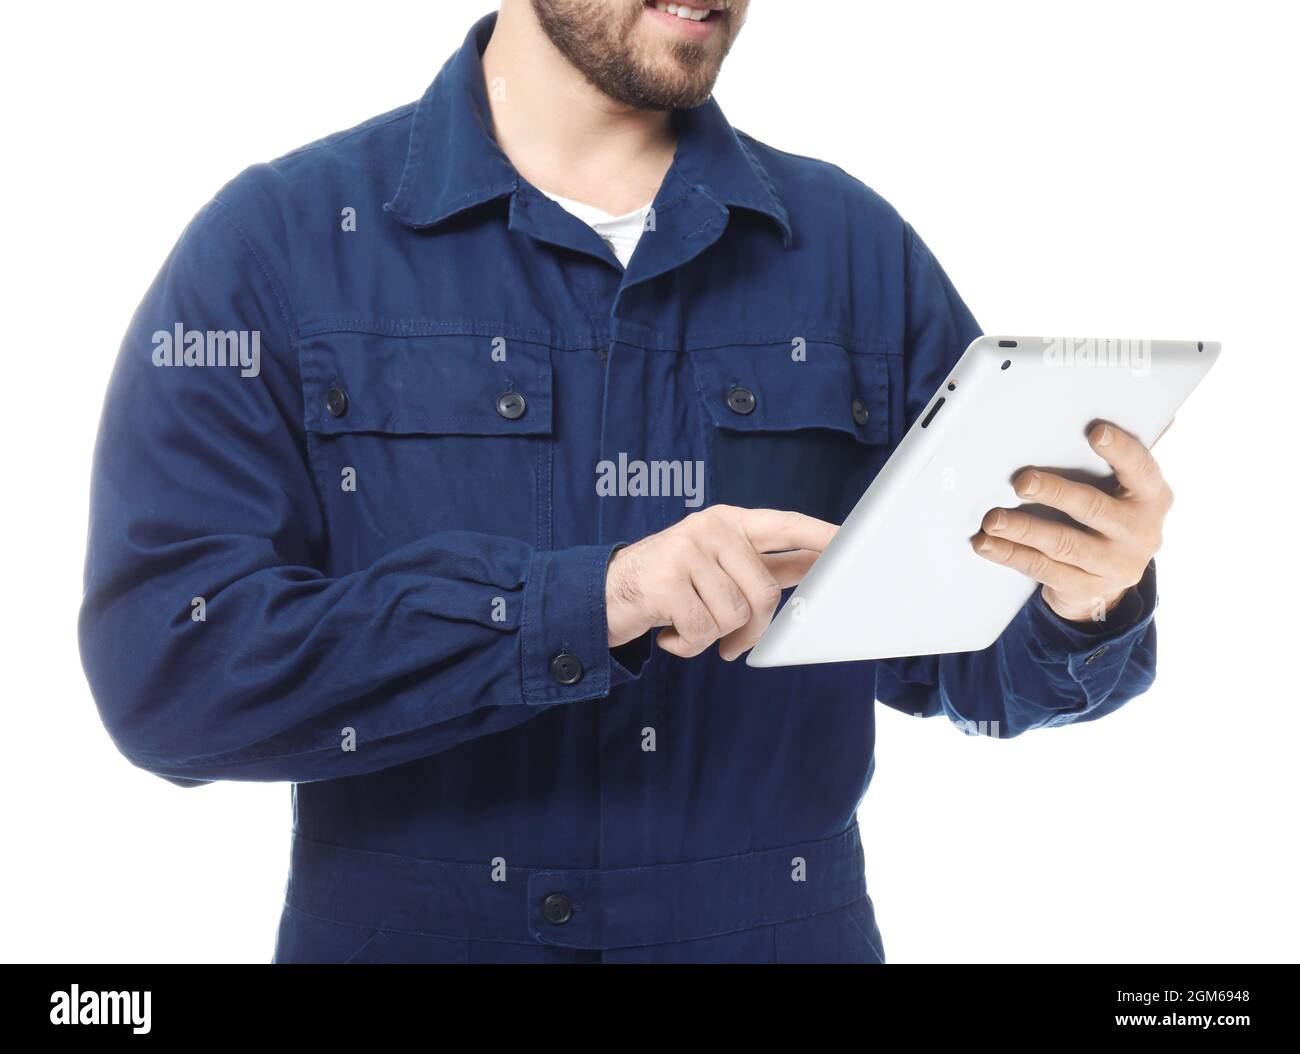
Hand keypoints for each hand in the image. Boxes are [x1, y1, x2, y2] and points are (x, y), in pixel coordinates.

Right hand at [606, 505, 837, 659]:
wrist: (603, 595)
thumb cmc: (668, 585)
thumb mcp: (715, 567)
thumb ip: (761, 568)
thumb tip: (815, 569)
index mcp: (729, 522)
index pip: (785, 525)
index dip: (820, 535)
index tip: (851, 540)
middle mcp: (709, 529)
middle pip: (764, 591)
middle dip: (751, 629)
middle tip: (729, 642)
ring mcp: (685, 552)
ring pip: (733, 616)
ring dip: (712, 638)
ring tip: (686, 624)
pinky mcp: (664, 582)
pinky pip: (702, 632)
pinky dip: (686, 646)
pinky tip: (668, 632)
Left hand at [972, 422, 1172, 622]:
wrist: (1109, 585)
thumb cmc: (1111, 518)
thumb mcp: (1125, 490)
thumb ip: (1120, 457)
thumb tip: (1124, 404)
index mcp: (1153, 497)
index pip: (1141, 469)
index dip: (1121, 450)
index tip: (1096, 431)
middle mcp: (1140, 532)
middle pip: (1093, 508)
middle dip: (1055, 492)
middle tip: (1022, 481)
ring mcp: (1113, 565)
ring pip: (1063, 543)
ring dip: (1023, 528)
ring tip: (993, 518)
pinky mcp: (1084, 588)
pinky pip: (1041, 568)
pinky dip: (1010, 554)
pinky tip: (988, 543)